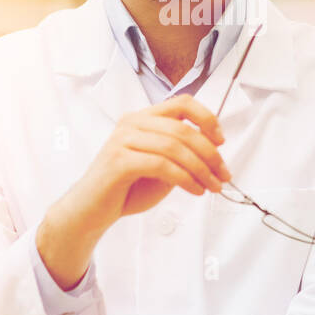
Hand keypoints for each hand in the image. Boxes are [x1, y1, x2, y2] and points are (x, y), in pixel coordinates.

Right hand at [78, 93, 231, 223]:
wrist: (91, 211)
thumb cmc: (126, 189)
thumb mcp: (161, 167)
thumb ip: (182, 154)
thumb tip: (214, 150)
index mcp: (143, 118)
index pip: (182, 103)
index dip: (207, 119)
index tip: (221, 141)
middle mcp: (132, 123)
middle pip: (183, 129)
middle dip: (210, 153)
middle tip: (223, 174)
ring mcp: (123, 140)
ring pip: (175, 147)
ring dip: (201, 169)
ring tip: (212, 186)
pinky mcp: (119, 161)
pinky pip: (162, 165)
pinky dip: (185, 178)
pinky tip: (195, 190)